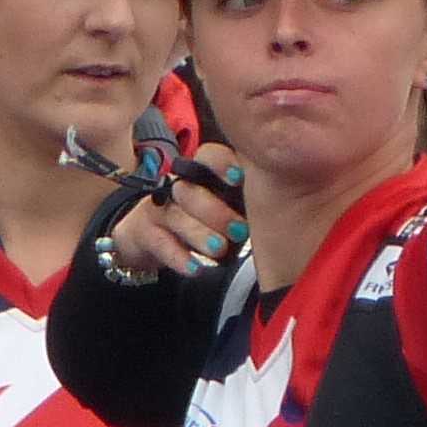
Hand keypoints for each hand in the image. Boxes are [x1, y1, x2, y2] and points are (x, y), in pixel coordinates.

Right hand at [105, 151, 246, 278]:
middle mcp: (178, 186)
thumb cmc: (201, 222)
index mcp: (202, 175)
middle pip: (191, 190)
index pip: (208, 157)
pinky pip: (160, 243)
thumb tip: (282, 215)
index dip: (221, 164)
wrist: (152, 238)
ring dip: (199, 234)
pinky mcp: (143, 232)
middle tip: (240, 232)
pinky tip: (196, 269)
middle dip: (215, 211)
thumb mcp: (224, 209)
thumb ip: (246, 205)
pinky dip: (179, 257)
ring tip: (219, 251)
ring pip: (176, 216)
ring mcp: (159, 208)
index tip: (239, 179)